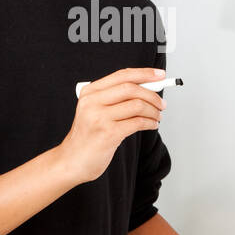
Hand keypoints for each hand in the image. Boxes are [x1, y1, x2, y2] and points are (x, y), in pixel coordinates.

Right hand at [57, 67, 165, 183]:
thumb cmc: (88, 137)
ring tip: (157, 116)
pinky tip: (152, 125)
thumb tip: (147, 88)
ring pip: (137, 105)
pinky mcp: (108, 133)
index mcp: (90, 92)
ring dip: (153, 111)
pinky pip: (137, 122)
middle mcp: (92, 102)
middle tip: (161, 103)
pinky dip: (150, 123)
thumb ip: (115, 98)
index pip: (121, 75)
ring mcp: (99, 117)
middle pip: (131, 88)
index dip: (144, 73)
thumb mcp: (95, 111)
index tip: (160, 74)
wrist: (72, 160)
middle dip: (152, 95)